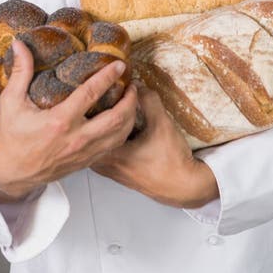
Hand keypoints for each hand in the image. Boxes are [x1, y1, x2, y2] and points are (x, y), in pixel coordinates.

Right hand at [0, 40, 138, 201]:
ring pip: (120, 134)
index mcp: (60, 121)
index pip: (91, 93)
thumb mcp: (12, 102)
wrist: (14, 173)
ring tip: (131, 100)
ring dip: (130, 115)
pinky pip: (114, 147)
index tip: (120, 65)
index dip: (108, 76)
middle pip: (116, 117)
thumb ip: (20, 72)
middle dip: (130, 99)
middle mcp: (76, 138)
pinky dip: (123, 131)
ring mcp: (84, 152)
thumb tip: (20, 44)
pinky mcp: (87, 161)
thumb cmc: (13, 138)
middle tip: (132, 84)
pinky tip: (123, 120)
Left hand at [91, 87, 218, 208]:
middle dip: (89, 124)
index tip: (98, 97)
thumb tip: (137, 86)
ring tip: (100, 117)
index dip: (93, 112)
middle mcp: (109, 166)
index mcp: (114, 155)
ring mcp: (113, 173)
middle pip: (88, 142)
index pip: (93, 130)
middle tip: (93, 106)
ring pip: (94, 151)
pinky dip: (103, 144)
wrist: (184, 186)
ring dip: (95, 135)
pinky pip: (103, 157)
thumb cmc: (172, 160)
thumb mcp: (162, 124)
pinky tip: (112, 133)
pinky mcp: (120, 175)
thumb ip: (149, 101)